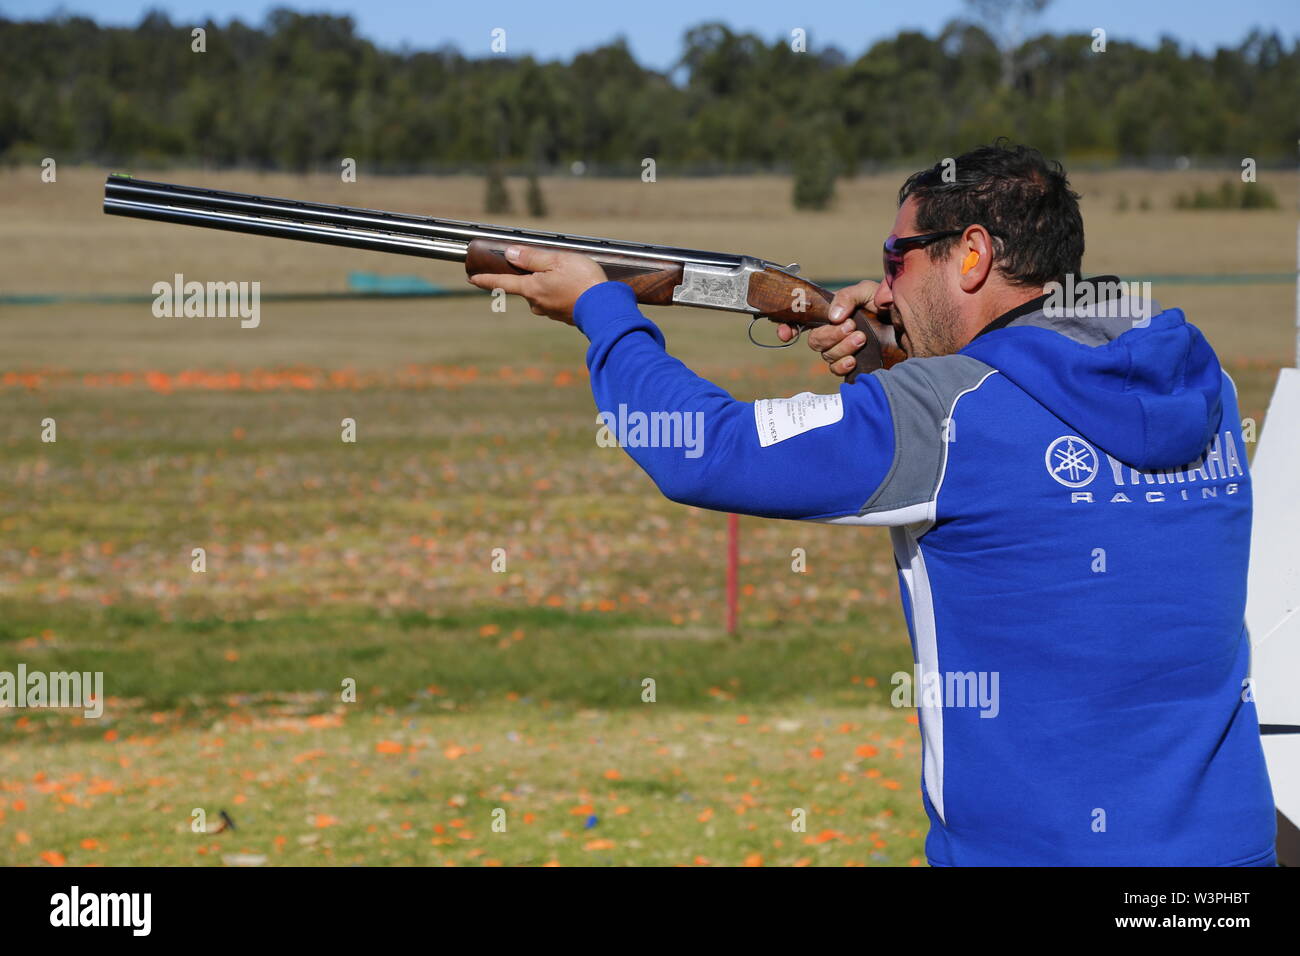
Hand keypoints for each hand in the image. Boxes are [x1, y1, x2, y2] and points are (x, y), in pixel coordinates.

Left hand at [467, 246, 607, 323]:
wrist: (606, 308)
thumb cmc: (583, 281)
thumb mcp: (557, 260)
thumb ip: (532, 257)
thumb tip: (510, 254)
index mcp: (532, 289)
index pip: (502, 283)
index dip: (486, 279)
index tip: (472, 278)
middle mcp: (537, 303)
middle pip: (526, 286)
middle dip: (533, 276)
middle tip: (552, 265)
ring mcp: (550, 312)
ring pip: (542, 294)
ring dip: (551, 284)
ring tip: (571, 274)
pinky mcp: (564, 316)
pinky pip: (556, 300)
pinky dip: (562, 292)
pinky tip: (576, 287)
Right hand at [776, 279, 883, 378]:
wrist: (912, 325)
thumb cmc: (888, 306)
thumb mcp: (867, 292)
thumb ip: (848, 297)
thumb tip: (833, 317)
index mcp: (832, 314)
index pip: (802, 321)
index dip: (789, 328)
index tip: (786, 333)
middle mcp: (834, 333)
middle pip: (815, 341)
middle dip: (830, 334)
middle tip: (851, 326)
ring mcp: (843, 351)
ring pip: (827, 355)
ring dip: (842, 347)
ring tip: (862, 338)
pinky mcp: (854, 365)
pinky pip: (836, 370)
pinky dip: (842, 365)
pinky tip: (854, 359)